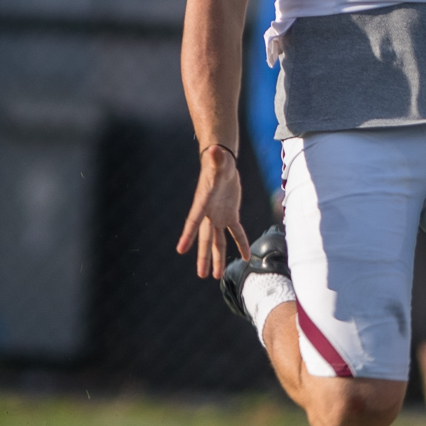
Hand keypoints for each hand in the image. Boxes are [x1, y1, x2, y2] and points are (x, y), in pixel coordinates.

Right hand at [176, 146, 247, 278]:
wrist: (222, 164)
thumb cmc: (218, 161)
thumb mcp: (218, 159)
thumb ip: (216, 158)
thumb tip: (214, 149)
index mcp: (203, 201)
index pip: (194, 220)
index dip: (188, 235)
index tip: (180, 249)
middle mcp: (209, 213)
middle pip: (206, 238)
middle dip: (204, 257)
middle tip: (201, 274)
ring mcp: (219, 216)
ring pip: (218, 241)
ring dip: (218, 258)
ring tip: (215, 276)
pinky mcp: (230, 215)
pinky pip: (236, 232)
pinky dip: (240, 244)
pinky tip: (245, 257)